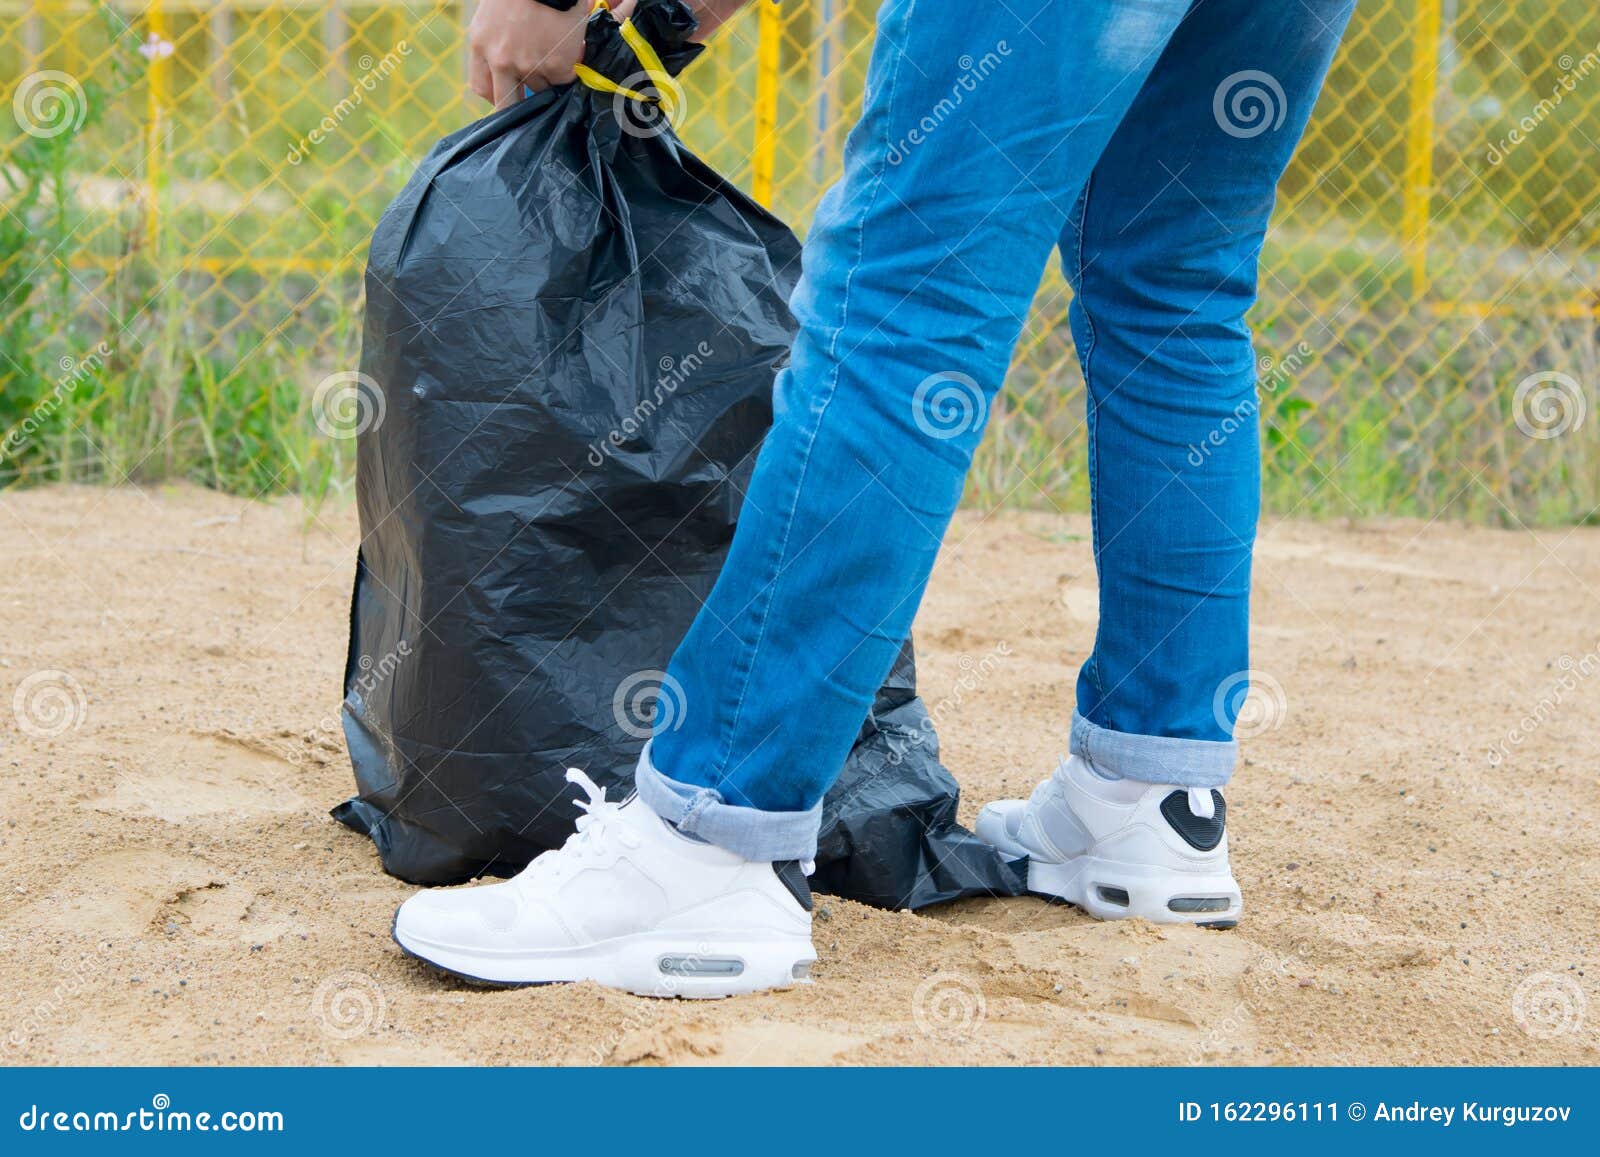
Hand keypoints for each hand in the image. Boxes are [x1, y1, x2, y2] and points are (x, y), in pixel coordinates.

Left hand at [467, 0, 637, 107]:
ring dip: (548, 77)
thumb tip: (508, 73)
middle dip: (519, 107)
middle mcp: (501, 60)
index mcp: (481, 45)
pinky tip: (567, 49)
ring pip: (541, 88)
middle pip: (506, 103)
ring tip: (554, 53)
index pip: (482, 88)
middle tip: (530, 107)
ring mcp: (529, 65)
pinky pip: (563, 80)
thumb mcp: (492, 15)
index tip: (508, 93)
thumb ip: (494, 43)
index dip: (496, 95)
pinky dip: (568, 69)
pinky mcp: (557, 66)